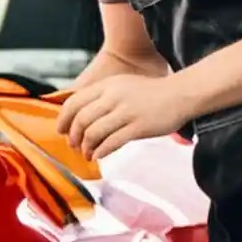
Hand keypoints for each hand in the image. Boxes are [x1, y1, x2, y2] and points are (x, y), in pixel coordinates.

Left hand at [56, 74, 195, 159]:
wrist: (180, 94)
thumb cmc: (151, 93)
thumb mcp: (122, 86)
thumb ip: (103, 97)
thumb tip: (81, 116)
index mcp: (108, 86)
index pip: (75, 102)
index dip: (64, 119)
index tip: (61, 131)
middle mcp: (114, 97)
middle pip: (81, 119)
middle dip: (73, 136)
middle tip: (74, 146)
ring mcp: (126, 112)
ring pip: (94, 132)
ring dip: (86, 147)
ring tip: (88, 153)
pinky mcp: (138, 127)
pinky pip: (111, 142)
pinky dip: (101, 151)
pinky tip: (99, 155)